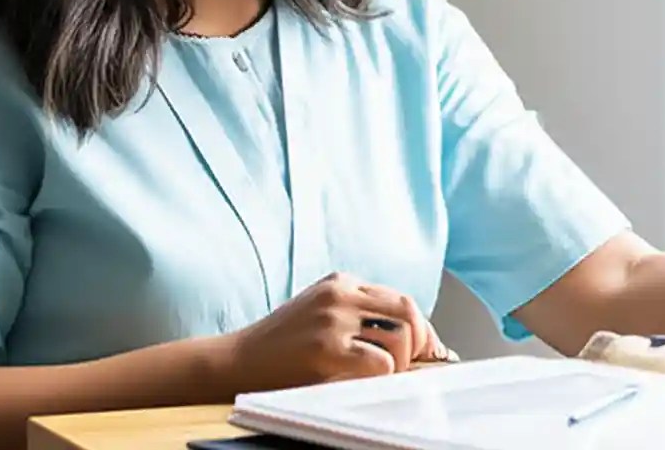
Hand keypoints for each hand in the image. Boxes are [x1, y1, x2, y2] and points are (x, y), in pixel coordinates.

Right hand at [228, 272, 452, 390]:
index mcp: (341, 282)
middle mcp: (340, 294)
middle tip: (415, 366)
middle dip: (420, 342)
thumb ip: (359, 317)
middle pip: (408, 311)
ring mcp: (332, 319)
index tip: (428, 351)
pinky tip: (364, 380)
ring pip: (399, 336)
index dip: (422, 328)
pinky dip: (383, 375)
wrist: (236, 360)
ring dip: (401, 362)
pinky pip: (380, 362)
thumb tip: (412, 341)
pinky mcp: (325, 348)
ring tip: (382, 375)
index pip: (400, 299)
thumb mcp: (321, 315)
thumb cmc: (281, 346)